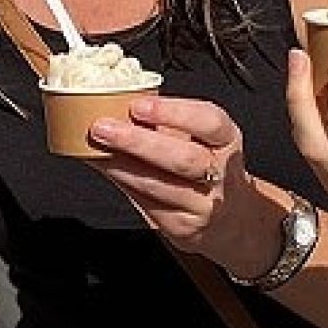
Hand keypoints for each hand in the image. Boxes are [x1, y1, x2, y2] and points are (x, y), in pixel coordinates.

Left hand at [86, 97, 280, 275]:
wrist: (232, 220)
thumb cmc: (209, 167)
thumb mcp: (203, 139)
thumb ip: (171, 122)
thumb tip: (121, 100)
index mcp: (227, 141)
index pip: (209, 122)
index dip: (174, 112)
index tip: (139, 105)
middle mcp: (220, 174)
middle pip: (182, 158)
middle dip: (138, 141)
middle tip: (103, 127)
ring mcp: (202, 205)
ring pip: (158, 184)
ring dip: (120, 163)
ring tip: (95, 146)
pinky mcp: (182, 227)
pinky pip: (145, 202)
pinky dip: (120, 181)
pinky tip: (104, 167)